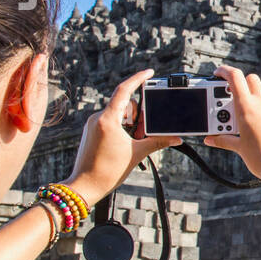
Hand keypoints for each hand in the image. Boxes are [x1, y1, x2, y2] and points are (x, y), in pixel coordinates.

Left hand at [65, 69, 181, 207]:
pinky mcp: (91, 132)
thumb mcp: (136, 154)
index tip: (149, 73)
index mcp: (107, 119)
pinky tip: (127, 142)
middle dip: (139, 113)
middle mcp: (97, 118)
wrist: (84, 186)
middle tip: (147, 130)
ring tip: (136, 140)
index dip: (138, 79)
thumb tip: (176, 138)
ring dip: (131, 122)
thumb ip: (157, 142)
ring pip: (117, 114)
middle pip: (124, 104)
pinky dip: (122, 127)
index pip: (124, 90)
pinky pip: (110, 122)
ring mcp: (93, 125)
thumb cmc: (107, 172)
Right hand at [203, 65, 260, 183]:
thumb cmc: (260, 160)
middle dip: (241, 85)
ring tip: (252, 130)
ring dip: (256, 109)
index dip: (225, 71)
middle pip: (251, 81)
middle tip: (234, 101)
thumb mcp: (239, 148)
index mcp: (247, 109)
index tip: (219, 73)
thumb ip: (223, 140)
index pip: (235, 78)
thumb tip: (210, 139)